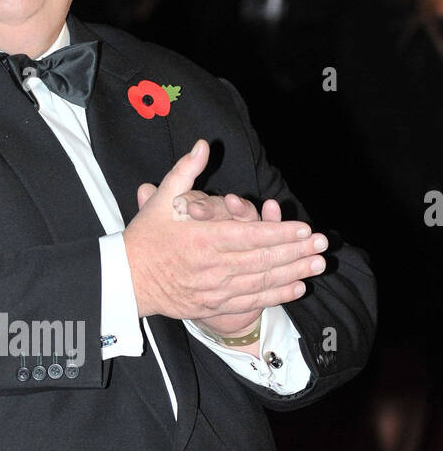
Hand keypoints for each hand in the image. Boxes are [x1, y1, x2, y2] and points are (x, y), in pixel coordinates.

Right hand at [122, 139, 327, 321]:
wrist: (126, 280)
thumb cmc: (145, 237)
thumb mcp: (162, 199)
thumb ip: (186, 171)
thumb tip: (203, 144)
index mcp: (203, 239)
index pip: (250, 236)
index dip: (280, 233)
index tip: (304, 229)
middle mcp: (212, 267)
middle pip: (263, 259)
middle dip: (296, 252)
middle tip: (323, 246)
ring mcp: (214, 289)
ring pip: (261, 281)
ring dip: (293, 273)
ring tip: (317, 265)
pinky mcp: (212, 306)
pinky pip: (250, 301)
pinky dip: (275, 296)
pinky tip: (296, 288)